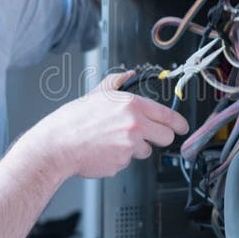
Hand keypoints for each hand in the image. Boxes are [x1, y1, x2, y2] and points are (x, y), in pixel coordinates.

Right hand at [22, 71, 189, 178]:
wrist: (57, 145)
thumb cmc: (73, 120)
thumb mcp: (96, 94)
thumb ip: (116, 83)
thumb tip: (128, 74)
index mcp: (132, 105)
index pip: (167, 115)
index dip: (178, 123)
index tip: (182, 127)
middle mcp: (135, 125)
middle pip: (166, 137)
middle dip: (159, 137)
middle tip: (146, 135)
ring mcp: (130, 146)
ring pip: (145, 151)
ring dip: (135, 149)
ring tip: (112, 141)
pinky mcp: (122, 163)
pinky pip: (128, 162)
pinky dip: (119, 158)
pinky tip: (104, 150)